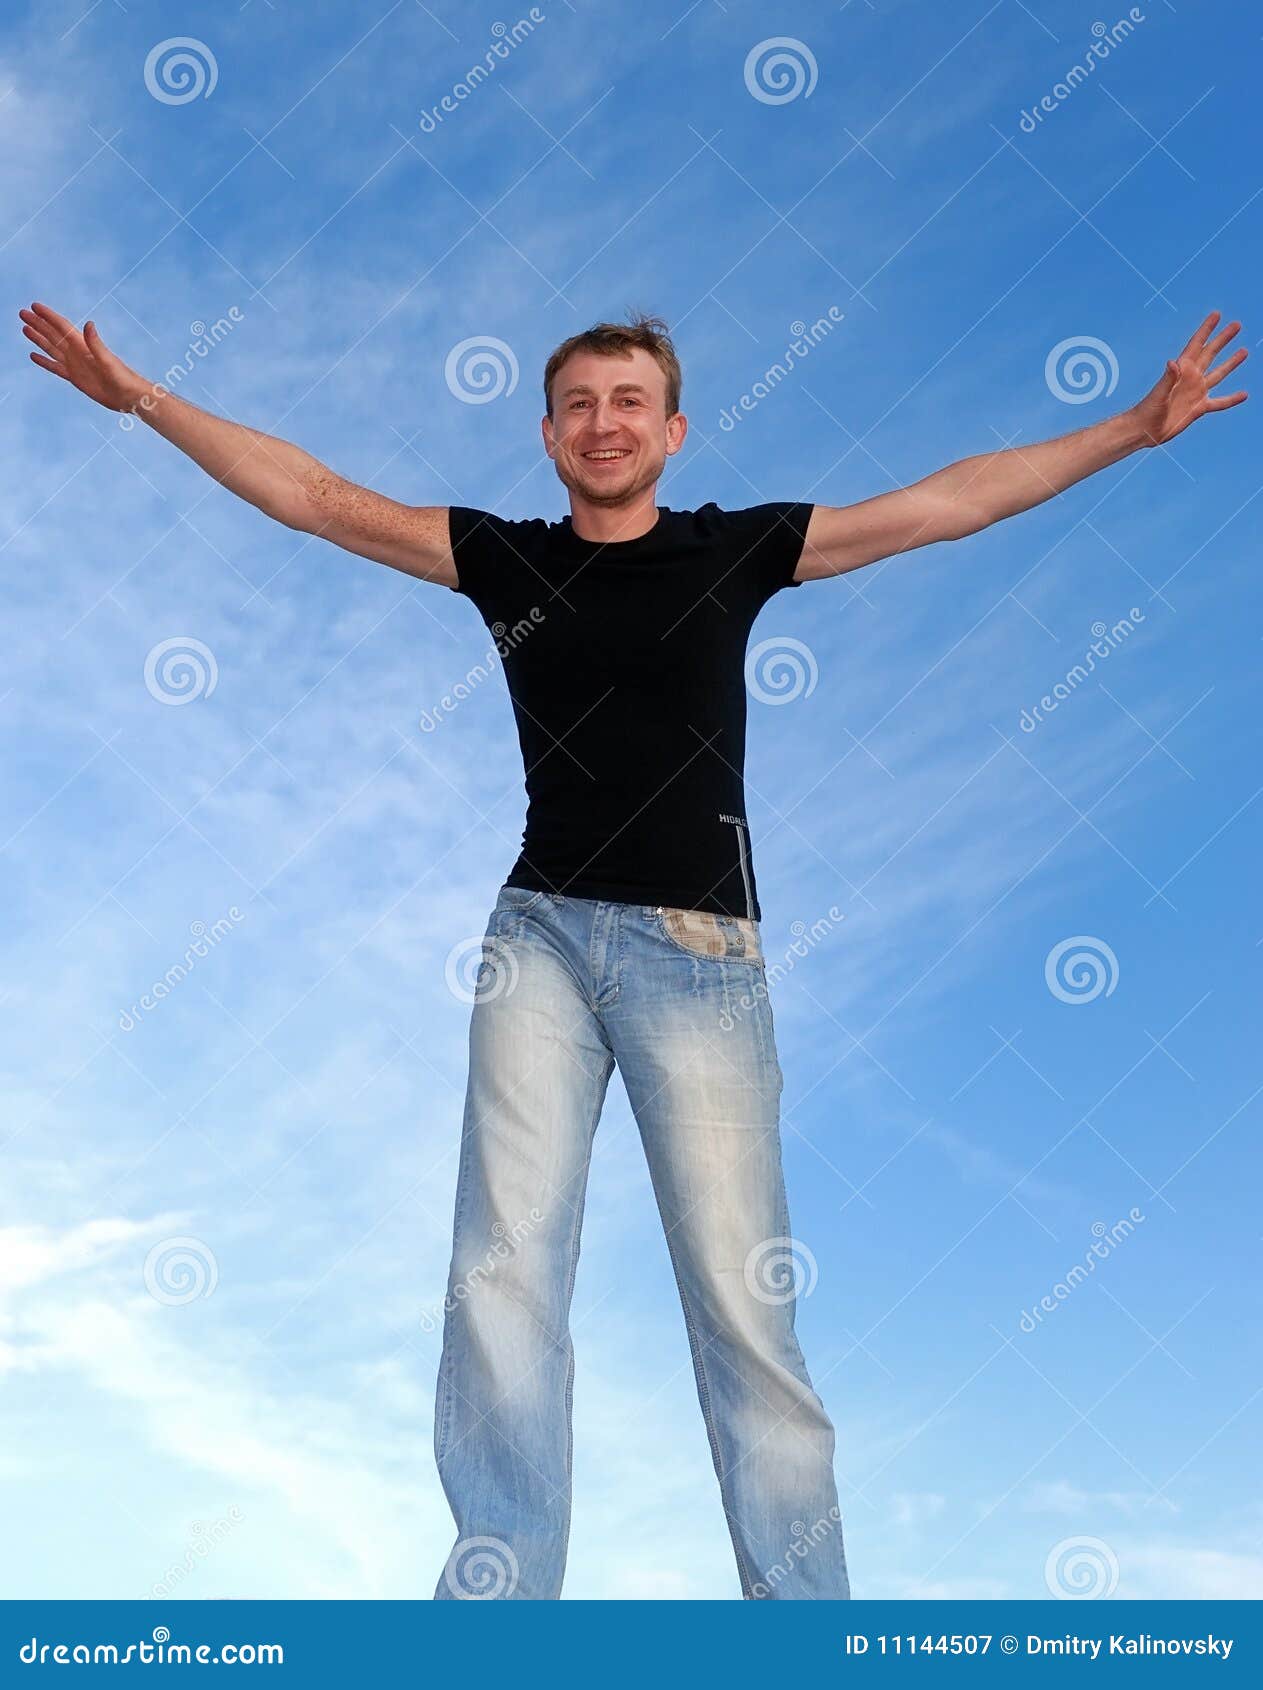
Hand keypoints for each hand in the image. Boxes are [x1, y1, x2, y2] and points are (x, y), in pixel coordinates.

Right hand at [19, 302, 147, 412]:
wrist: (129, 396)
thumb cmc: (123, 378)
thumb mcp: (108, 360)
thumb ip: (96, 343)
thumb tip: (88, 324)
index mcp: (83, 346)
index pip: (61, 327)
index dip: (48, 316)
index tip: (34, 306)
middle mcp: (77, 353)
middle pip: (53, 334)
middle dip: (38, 323)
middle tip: (22, 313)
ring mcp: (75, 365)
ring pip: (51, 349)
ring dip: (38, 338)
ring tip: (25, 328)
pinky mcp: (75, 378)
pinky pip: (55, 367)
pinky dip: (44, 361)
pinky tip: (33, 355)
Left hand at [1132, 311, 1248, 445]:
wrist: (1145, 430)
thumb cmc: (1147, 410)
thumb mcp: (1158, 393)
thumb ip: (1168, 378)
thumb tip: (1173, 363)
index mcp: (1182, 370)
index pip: (1197, 344)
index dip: (1206, 329)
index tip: (1216, 314)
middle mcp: (1191, 378)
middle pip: (1211, 353)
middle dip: (1223, 339)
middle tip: (1236, 324)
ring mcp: (1196, 392)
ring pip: (1218, 374)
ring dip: (1231, 363)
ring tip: (1244, 351)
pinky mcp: (1199, 408)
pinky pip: (1220, 402)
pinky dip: (1232, 399)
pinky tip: (1244, 394)